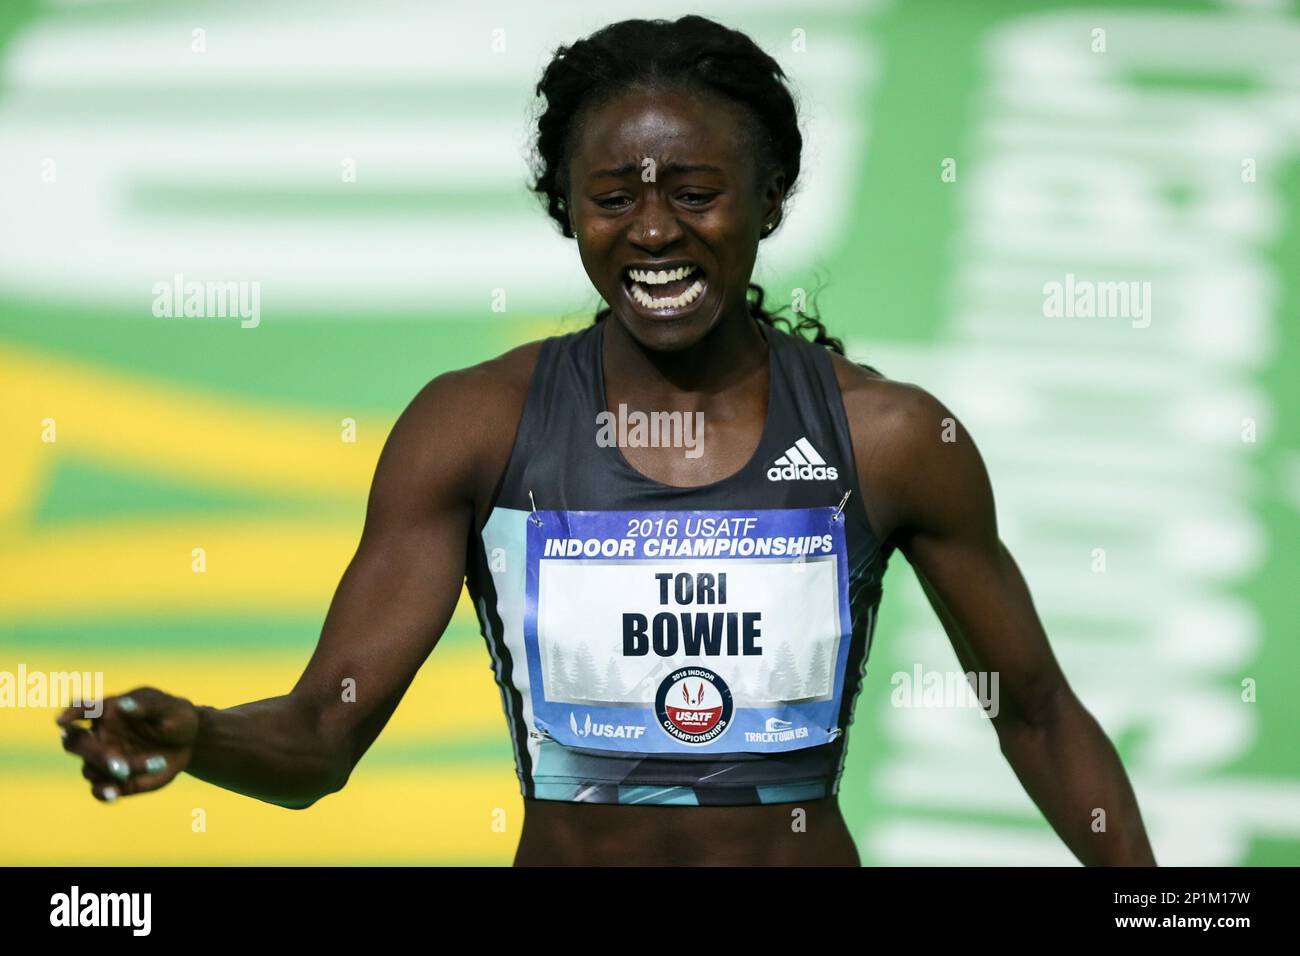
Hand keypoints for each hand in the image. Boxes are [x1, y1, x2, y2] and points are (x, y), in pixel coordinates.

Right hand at [57, 687, 200, 801]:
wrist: (188, 742)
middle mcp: (99, 736)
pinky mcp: (114, 780)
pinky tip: (115, 794)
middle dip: (93, 753)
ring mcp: (104, 760)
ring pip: (92, 769)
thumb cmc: (175, 716)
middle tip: (121, 765)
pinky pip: (99, 789)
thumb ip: (146, 706)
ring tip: (154, 766)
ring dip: (114, 772)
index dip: (70, 713)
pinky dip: (104, 793)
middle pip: (76, 743)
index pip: (82, 709)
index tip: (63, 721)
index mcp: (108, 711)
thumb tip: (123, 704)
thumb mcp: (169, 707)